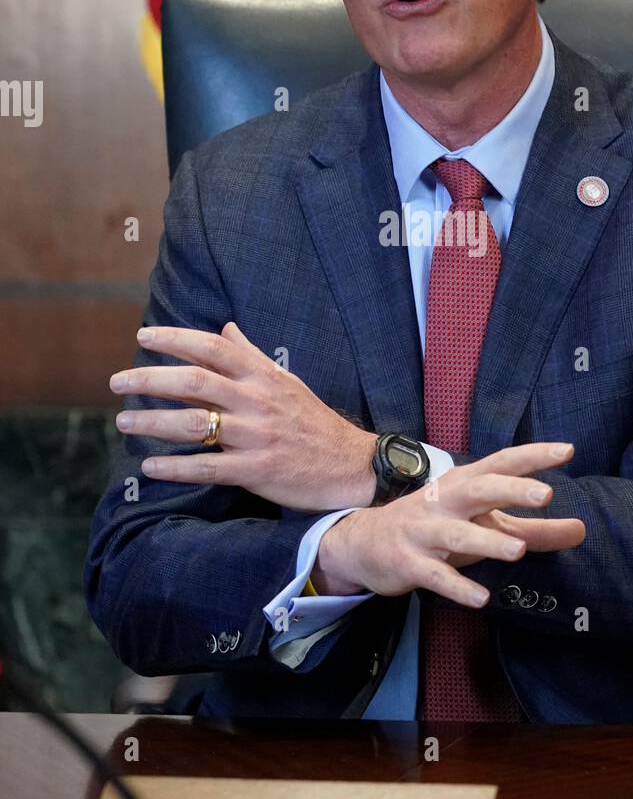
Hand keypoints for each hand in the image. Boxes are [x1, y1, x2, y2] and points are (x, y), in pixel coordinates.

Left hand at [109, 322, 377, 510]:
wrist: (350, 466)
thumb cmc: (313, 422)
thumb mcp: (287, 381)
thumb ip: (252, 355)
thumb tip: (226, 327)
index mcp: (263, 376)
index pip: (213, 347)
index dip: (176, 339)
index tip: (143, 336)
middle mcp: (257, 402)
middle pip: (194, 382)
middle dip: (150, 379)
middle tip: (117, 382)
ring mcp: (256, 437)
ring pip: (194, 424)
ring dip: (153, 422)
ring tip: (123, 422)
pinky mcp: (256, 470)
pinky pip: (208, 468)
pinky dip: (176, 467)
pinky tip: (150, 465)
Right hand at [314, 442, 585, 606]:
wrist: (364, 543)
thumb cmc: (437, 529)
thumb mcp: (484, 525)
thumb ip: (534, 530)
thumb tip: (582, 530)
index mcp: (463, 485)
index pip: (501, 463)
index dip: (533, 456)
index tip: (567, 450)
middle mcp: (443, 502)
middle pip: (477, 489)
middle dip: (509, 490)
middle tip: (545, 494)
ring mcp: (423, 532)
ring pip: (456, 535)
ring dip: (486, 541)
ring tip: (518, 551)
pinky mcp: (409, 564)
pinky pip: (435, 576)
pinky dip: (457, 587)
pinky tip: (482, 598)